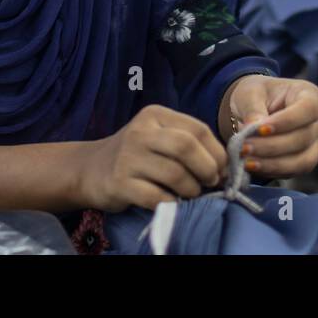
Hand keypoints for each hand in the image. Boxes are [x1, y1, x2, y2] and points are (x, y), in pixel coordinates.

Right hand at [75, 105, 227, 211]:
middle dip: (207, 168)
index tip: (222, 169)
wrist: (91, 168)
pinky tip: (173, 202)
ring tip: (191, 193)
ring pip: (175, 174)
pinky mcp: (120, 183)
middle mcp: (140, 132)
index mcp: (155, 115)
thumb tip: (226, 166)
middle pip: (186, 147)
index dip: (217, 152)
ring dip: (192, 189)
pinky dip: (172, 203)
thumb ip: (188, 143)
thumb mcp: (158, 137)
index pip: (197, 129)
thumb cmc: (135, 154)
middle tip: (211, 182)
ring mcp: (128, 157)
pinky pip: (157, 197)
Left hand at [221, 75, 317, 178]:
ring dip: (273, 164)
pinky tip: (253, 166)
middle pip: (303, 138)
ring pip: (302, 160)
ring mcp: (316, 142)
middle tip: (244, 148)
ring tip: (247, 161)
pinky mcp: (307, 161)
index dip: (286, 121)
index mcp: (309, 94)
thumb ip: (253, 109)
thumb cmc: (256, 95)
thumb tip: (254, 129)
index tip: (260, 129)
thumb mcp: (249, 93)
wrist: (255, 109)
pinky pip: (294, 171)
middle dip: (272, 146)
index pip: (307, 109)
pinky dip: (272, 171)